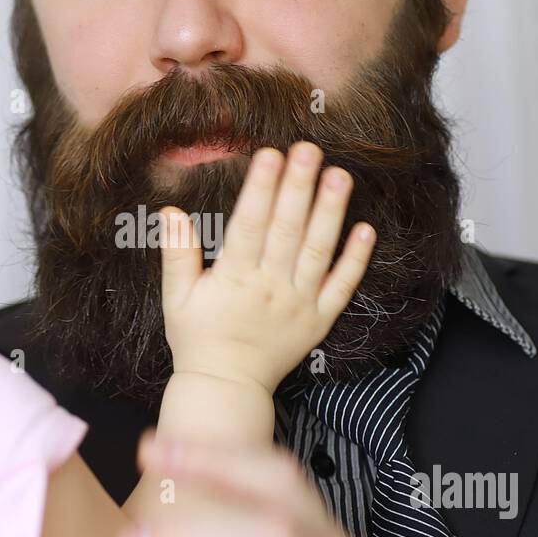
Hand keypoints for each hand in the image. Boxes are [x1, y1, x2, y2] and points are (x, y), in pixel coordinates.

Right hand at [160, 142, 375, 393]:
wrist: (226, 387)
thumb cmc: (198, 339)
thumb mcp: (176, 297)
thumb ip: (176, 254)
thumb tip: (171, 212)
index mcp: (234, 279)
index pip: (249, 225)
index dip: (261, 189)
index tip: (270, 155)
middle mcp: (271, 288)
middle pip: (287, 230)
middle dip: (298, 187)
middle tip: (309, 150)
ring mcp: (300, 303)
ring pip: (318, 252)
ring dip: (331, 213)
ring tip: (340, 176)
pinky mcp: (319, 319)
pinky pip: (342, 286)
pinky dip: (356, 259)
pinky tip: (366, 229)